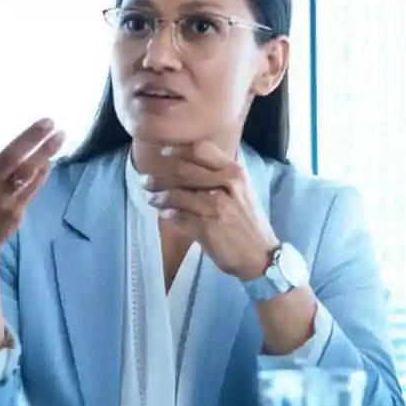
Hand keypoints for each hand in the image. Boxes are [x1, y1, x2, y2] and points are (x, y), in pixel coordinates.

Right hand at [0, 116, 63, 264]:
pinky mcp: (16, 210)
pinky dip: (42, 172)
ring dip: (45, 152)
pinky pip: (33, 187)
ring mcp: (2, 199)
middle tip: (48, 120)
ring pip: (27, 172)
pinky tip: (50, 157)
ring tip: (60, 134)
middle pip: (10, 158)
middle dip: (30, 138)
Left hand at [142, 140, 278, 279]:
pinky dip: (167, 214)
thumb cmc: (248, 221)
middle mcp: (226, 184)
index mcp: (234, 172)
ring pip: (177, 194)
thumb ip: (219, 176)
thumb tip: (188, 166)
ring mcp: (215, 206)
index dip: (178, 150)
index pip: (201, 150)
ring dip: (159, 196)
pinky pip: (178, 216)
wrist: (260, 255)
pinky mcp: (206, 227)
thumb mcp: (242, 191)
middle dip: (159, 175)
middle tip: (145, 180)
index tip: (162, 153)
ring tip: (150, 198)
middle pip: (183, 171)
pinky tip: (162, 213)